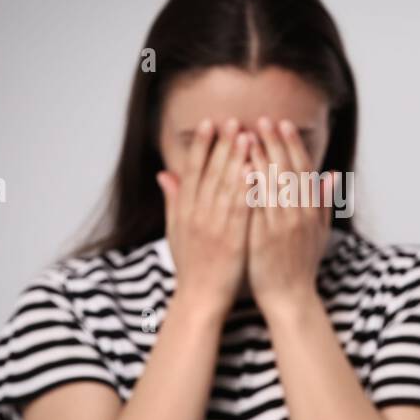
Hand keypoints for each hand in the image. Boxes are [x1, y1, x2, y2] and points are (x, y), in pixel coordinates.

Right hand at [156, 117, 252, 318]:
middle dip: (222, 145)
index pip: (193, 170)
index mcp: (184, 211)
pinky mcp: (232, 239)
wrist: (199, 299)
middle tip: (233, 121)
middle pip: (210, 173)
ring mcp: (214, 227)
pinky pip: (240, 210)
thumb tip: (163, 174)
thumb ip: (172, 200)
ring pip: (226, 187)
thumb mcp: (175, 231)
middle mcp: (197, 215)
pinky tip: (256, 171)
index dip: (202, 145)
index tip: (210, 123)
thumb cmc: (191, 265)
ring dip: (237, 159)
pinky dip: (246, 188)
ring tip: (247, 136)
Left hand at [245, 116, 332, 317]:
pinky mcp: (262, 237)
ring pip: (271, 184)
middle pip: (286, 170)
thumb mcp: (320, 232)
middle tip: (263, 120)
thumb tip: (332, 174)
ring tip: (247, 135)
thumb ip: (325, 202)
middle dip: (274, 143)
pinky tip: (238, 168)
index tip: (282, 124)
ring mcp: (280, 225)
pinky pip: (255, 206)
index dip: (292, 145)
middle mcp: (298, 214)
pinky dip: (249, 185)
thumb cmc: (302, 265)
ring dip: (259, 157)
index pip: (302, 169)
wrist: (289, 298)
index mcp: (312, 211)